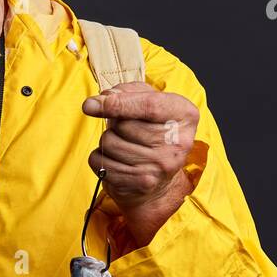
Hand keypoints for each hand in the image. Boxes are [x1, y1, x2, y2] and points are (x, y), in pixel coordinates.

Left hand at [82, 82, 197, 241]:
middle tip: (128, 131)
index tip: (91, 104)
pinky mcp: (143, 183)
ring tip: (124, 146)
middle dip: (115, 124)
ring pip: (109, 143)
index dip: (117, 103)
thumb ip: (125, 93)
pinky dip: (100, 159)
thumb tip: (95, 103)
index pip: (149, 105)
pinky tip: (118, 161)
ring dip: (107, 141)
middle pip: (123, 124)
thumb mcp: (147, 101)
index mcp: (185, 115)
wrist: (161, 179)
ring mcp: (161, 165)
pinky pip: (101, 162)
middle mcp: (178, 142)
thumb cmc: (151, 131)